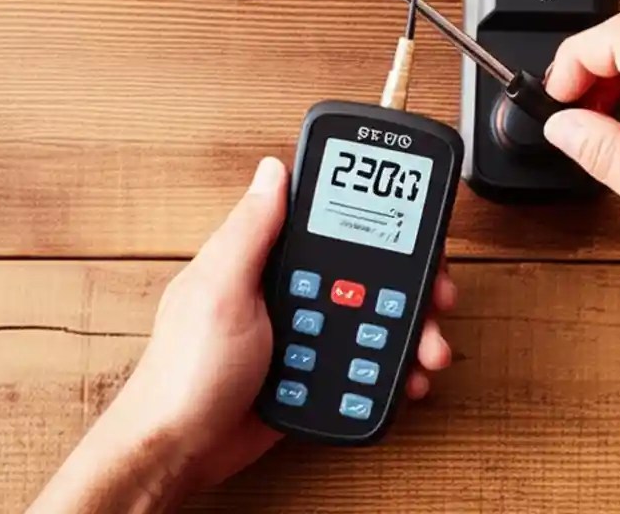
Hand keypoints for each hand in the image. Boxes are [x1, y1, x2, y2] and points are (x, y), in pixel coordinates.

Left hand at [31, 158, 456, 510]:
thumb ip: (251, 232)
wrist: (181, 449)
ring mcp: (305, 332)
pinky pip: (366, 363)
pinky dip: (392, 371)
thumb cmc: (184, 373)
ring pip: (376, 321)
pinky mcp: (315, 371)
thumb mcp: (219, 291)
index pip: (335, 224)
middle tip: (438, 298)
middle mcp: (290, 290)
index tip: (419, 228)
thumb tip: (272, 170)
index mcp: (266, 260)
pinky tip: (405, 378)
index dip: (381, 220)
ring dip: (411, 334)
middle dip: (413, 286)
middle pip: (370, 274)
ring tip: (428, 350)